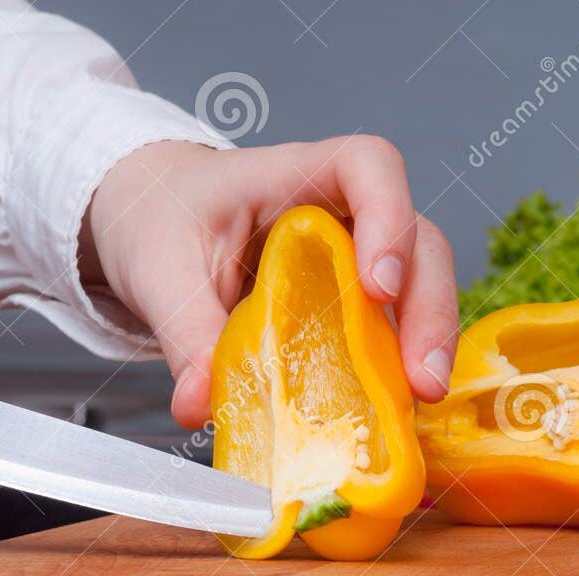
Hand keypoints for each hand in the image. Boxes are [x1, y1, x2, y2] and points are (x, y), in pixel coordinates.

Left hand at [84, 136, 458, 426]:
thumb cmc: (160, 218)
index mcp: (291, 176)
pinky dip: (399, 365)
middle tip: (421, 375)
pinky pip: (391, 326)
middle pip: (417, 237)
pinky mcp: (348, 304)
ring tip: (422, 396)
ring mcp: (352, 257)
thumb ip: (183, 335)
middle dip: (429, 306)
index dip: (388, 217)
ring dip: (429, 339)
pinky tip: (397, 406)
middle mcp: (339, 210)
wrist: (149, 220)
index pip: (367, 166)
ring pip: (421, 281)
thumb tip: (199, 406)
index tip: (377, 286)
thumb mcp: (160, 271)